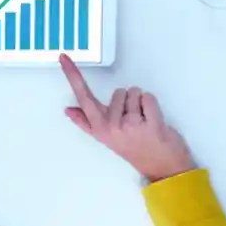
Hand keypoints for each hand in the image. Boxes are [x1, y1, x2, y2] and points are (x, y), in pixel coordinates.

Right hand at [59, 54, 194, 181]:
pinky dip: (153, 105)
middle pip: (119, 92)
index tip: (64, 58)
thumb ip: (86, 122)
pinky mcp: (150, 125)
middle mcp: (112, 127)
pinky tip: (153, 121)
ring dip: (141, 104)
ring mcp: (130, 126)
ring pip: (135, 93)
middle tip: (134, 122)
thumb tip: (68, 109)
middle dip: (128, 101)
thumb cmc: (135, 149)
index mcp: (100, 127)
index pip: (83, 97)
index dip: (72, 75)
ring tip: (144, 122)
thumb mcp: (107, 137)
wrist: (162, 168)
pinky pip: (148, 98)